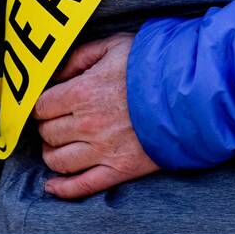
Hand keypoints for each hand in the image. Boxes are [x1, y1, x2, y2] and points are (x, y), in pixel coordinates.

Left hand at [33, 33, 159, 199]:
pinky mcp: (119, 169)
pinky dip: (63, 188)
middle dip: (49, 126)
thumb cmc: (154, 64)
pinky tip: (54, 185)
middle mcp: (88, 124)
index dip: (42, 105)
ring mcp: (103, 150)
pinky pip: (82, 186)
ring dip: (53, 153)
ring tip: (61, 144)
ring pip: (58, 160)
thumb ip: (81, 56)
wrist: (192, 91)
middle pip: (48, 133)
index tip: (49, 103)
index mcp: (83, 92)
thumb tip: (57, 74)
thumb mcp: (117, 45)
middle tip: (59, 121)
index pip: (42, 106)